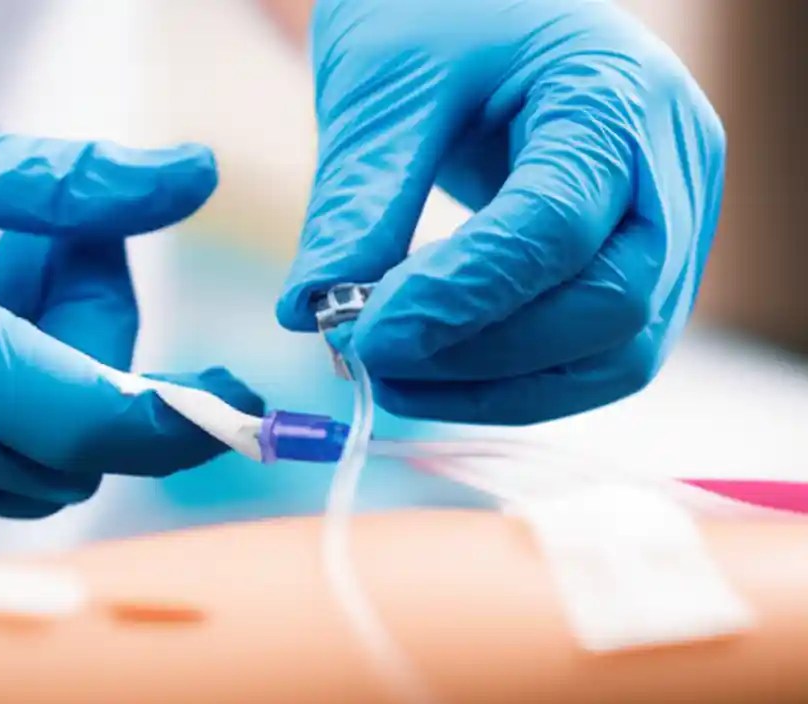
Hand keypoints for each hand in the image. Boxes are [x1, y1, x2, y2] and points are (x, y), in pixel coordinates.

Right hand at [0, 74, 261, 516]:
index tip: (235, 395)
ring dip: (52, 370)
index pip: (83, 419)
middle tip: (67, 241)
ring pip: (17, 456)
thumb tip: (186, 177)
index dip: (178, 416)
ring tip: (3, 255)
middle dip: (106, 356)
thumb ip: (63, 181)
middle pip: (65, 444)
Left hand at [277, 0, 724, 423]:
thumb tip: (310, 313)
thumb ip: (361, 200)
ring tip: (387, 373)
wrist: (483, 4)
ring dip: (495, 388)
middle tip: (367, 358)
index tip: (363, 336)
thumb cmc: (439, 15)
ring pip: (614, 353)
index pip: (555, 226)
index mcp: (615, 94)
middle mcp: (671, 165)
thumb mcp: (388, 85)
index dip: (460, 297)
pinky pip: (592, 355)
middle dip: (483, 355)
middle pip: (610, 304)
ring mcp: (671, 223)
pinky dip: (512, 381)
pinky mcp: (641, 268)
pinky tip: (431, 365)